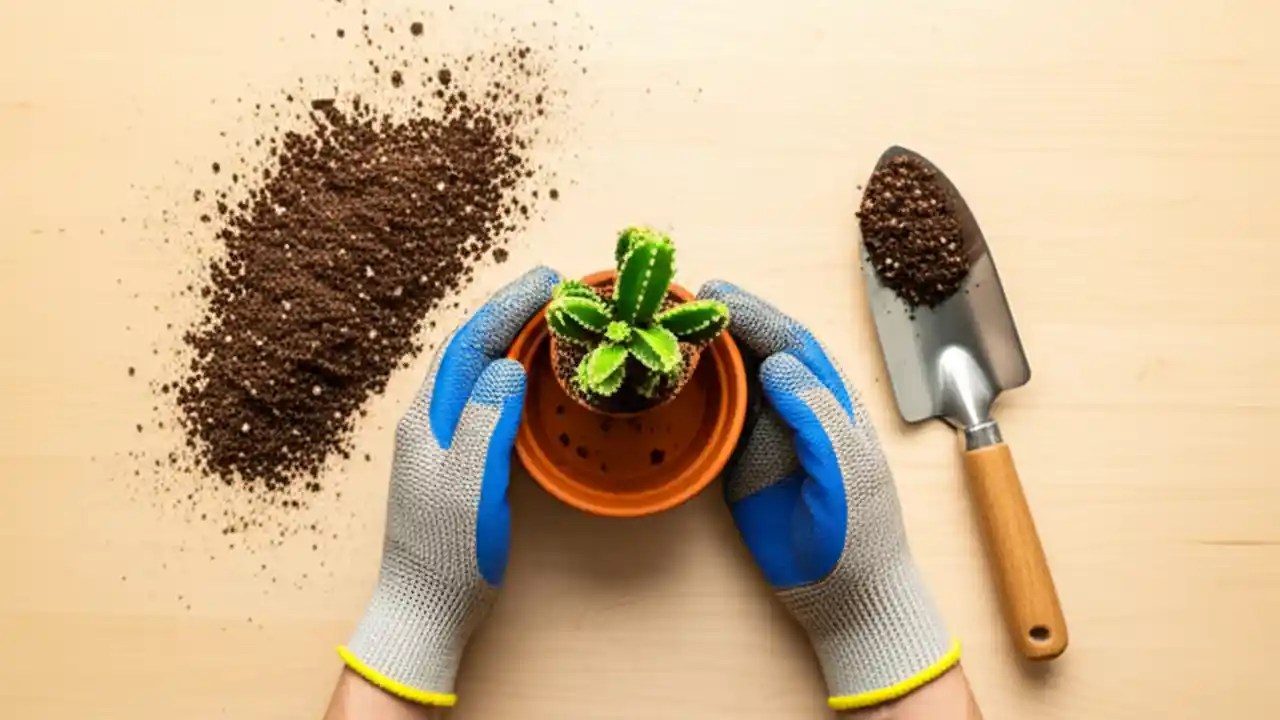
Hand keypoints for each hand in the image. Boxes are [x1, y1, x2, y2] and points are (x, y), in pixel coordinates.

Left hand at [338, 267, 559, 707]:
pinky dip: (509, 372)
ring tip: (546, 315)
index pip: (467, 343)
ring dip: (508, 336)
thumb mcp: (469, 486)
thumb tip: (506, 365)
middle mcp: (429, 420)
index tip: (548, 282)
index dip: (506, 306)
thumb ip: (485, 422)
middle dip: (508, 310)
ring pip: (475, 370)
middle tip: (554, 287)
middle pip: (468, 347)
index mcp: (427, 419)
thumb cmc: (447, 555)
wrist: (424, 611)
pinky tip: (528, 374)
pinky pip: (483, 398)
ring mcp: (440, 440)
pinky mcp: (456, 461)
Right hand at [699, 281, 959, 711]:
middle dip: (729, 323)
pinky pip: (718, 424)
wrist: (846, 596)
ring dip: (708, 354)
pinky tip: (672, 381)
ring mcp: (771, 439)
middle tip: (685, 300)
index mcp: (834, 405)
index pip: (795, 346)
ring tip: (670, 328)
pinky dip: (696, 400)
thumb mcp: (847, 471)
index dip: (760, 316)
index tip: (722, 298)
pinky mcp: (745, 468)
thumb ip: (816, 416)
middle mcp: (801, 413)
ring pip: (737, 383)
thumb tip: (778, 363)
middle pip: (762, 353)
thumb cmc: (861, 535)